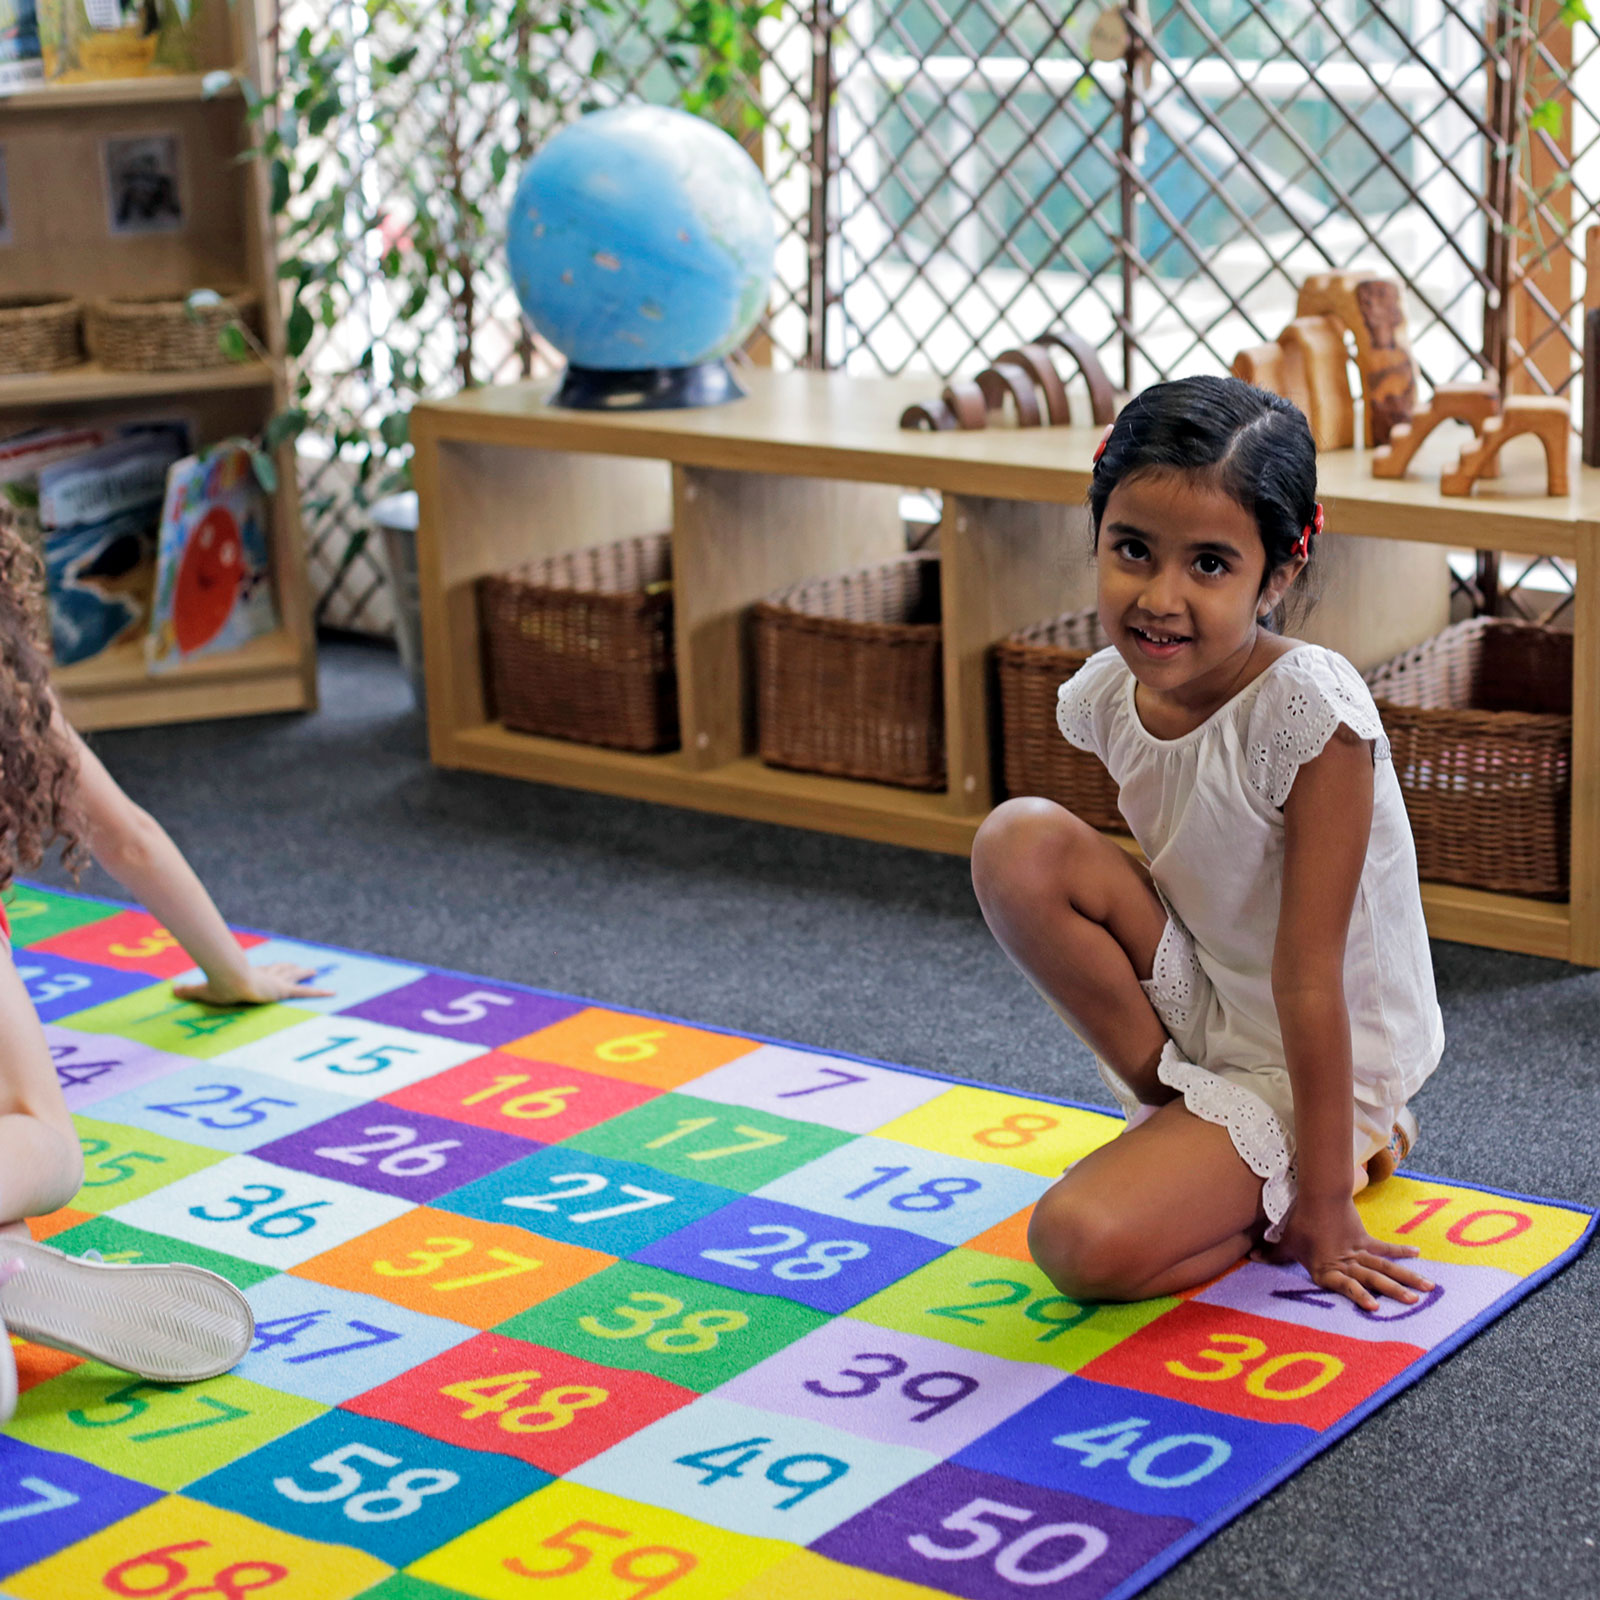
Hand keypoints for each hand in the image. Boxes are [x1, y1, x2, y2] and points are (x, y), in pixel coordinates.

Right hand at [172, 963, 332, 1006]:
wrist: (230, 978)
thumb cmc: (218, 984)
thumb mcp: (203, 990)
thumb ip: (189, 991)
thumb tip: (170, 990)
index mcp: (251, 975)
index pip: (264, 971)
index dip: (271, 969)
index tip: (277, 967)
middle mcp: (266, 975)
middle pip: (281, 969)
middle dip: (291, 968)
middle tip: (302, 966)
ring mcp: (276, 982)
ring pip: (294, 976)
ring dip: (304, 974)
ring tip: (314, 971)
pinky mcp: (283, 989)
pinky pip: (305, 993)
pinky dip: (318, 992)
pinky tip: (332, 993)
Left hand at [1257, 1192, 1433, 1312]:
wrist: (1316, 1197)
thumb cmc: (1298, 1224)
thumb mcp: (1284, 1242)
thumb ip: (1271, 1254)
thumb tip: (1250, 1256)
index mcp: (1326, 1269)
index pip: (1344, 1285)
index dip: (1359, 1295)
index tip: (1375, 1308)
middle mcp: (1346, 1263)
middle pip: (1372, 1277)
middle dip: (1393, 1290)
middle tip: (1412, 1301)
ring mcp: (1358, 1252)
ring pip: (1384, 1266)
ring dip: (1405, 1277)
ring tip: (1426, 1288)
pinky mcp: (1365, 1240)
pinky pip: (1385, 1248)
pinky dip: (1401, 1251)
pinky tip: (1418, 1255)